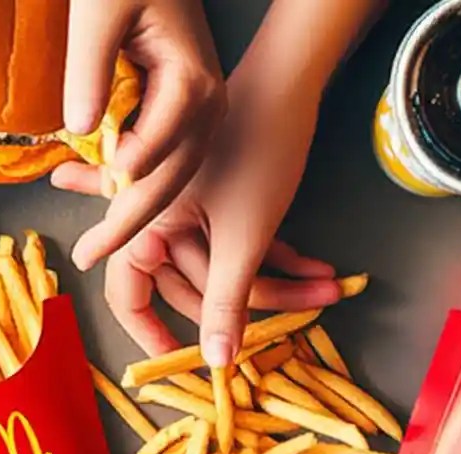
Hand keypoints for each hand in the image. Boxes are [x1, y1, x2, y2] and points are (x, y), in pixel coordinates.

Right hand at [54, 93, 338, 361]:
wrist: (287, 85)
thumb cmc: (256, 151)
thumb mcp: (243, 238)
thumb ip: (226, 303)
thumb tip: (216, 362)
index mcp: (144, 226)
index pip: (129, 296)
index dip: (150, 334)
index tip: (181, 361)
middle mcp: (158, 221)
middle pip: (198, 287)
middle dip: (258, 304)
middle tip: (310, 309)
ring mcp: (189, 211)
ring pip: (228, 269)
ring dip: (284, 281)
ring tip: (330, 288)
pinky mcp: (219, 200)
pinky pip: (241, 243)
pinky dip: (282, 255)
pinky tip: (320, 269)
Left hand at [63, 0, 225, 271]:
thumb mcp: (97, 12)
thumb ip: (89, 69)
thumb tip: (81, 130)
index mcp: (190, 83)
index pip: (154, 153)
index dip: (121, 187)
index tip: (93, 219)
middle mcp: (206, 104)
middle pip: (168, 179)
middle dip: (128, 223)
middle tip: (87, 255)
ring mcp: (202, 110)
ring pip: (170, 177)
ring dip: (131, 209)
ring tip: (93, 244)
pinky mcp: (186, 110)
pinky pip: (161, 158)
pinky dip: (130, 181)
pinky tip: (98, 193)